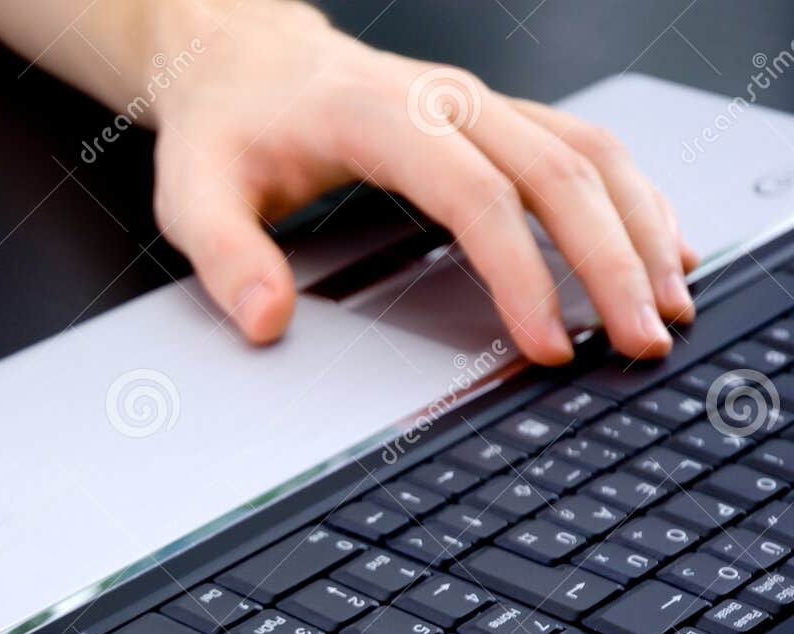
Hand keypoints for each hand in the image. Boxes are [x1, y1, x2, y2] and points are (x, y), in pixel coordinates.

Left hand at [145, 0, 696, 362]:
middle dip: (611, 262)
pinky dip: (632, 197)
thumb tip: (267, 322)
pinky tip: (659, 245)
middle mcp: (446, 99)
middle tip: (641, 339)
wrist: (241, 59)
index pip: (476, 197)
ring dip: (641, 227)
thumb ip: (226, 258)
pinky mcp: (495, 116)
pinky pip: (585, 146)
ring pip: (591, 152)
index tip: (546, 343)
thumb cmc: (226, 127)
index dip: (520, 275)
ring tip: (671, 302)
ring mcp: (479, 103)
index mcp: (379, 115)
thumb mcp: (194, 194)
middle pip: (558, 173)